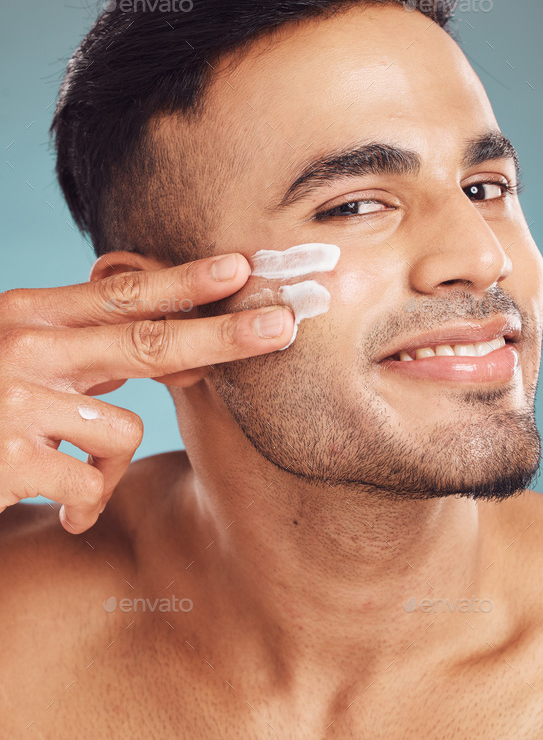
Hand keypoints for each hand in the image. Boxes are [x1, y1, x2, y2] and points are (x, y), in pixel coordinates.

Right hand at [0, 253, 292, 532]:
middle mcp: (21, 347)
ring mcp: (12, 402)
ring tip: (77, 479)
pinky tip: (61, 510)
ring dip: (111, 464)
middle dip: (221, 333)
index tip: (239, 267)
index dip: (184, 280)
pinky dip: (86, 504)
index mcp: (26, 314)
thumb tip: (174, 343)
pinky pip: (90, 483)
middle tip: (281, 326)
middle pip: (144, 340)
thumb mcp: (20, 358)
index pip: (118, 293)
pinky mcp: (6, 460)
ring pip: (123, 429)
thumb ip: (84, 349)